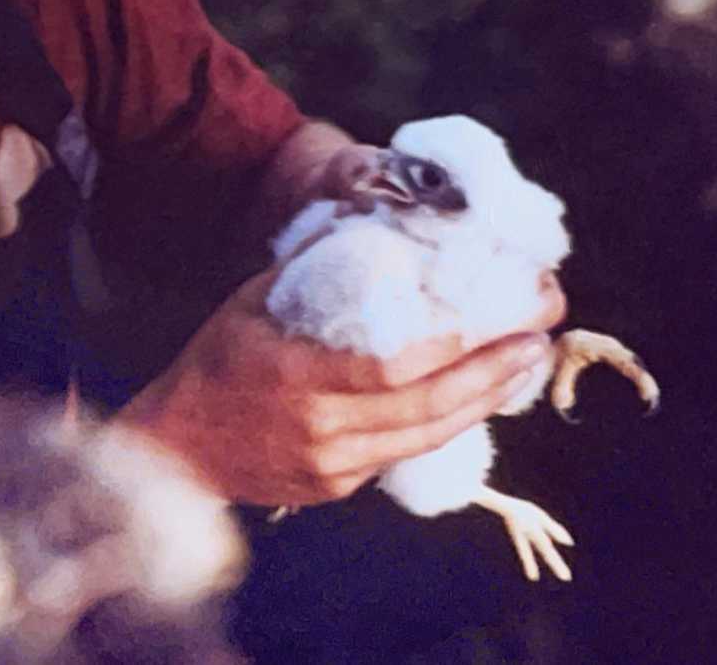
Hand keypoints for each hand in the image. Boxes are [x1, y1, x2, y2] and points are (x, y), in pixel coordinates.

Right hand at [115, 266, 564, 507]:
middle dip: (494, 369)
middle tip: (540, 331)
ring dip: (486, 397)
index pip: (393, 367)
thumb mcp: (252, 302)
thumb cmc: (215, 360)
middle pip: (429, 405)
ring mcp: (333, 465)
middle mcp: (322, 428)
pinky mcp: (339, 486)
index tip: (500, 315)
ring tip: (527, 360)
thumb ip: (314, 273)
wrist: (175, 449)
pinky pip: (406, 451)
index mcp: (297, 375)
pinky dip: (448, 420)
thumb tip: (377, 230)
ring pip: (429, 434)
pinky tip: (479, 394)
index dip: (455, 346)